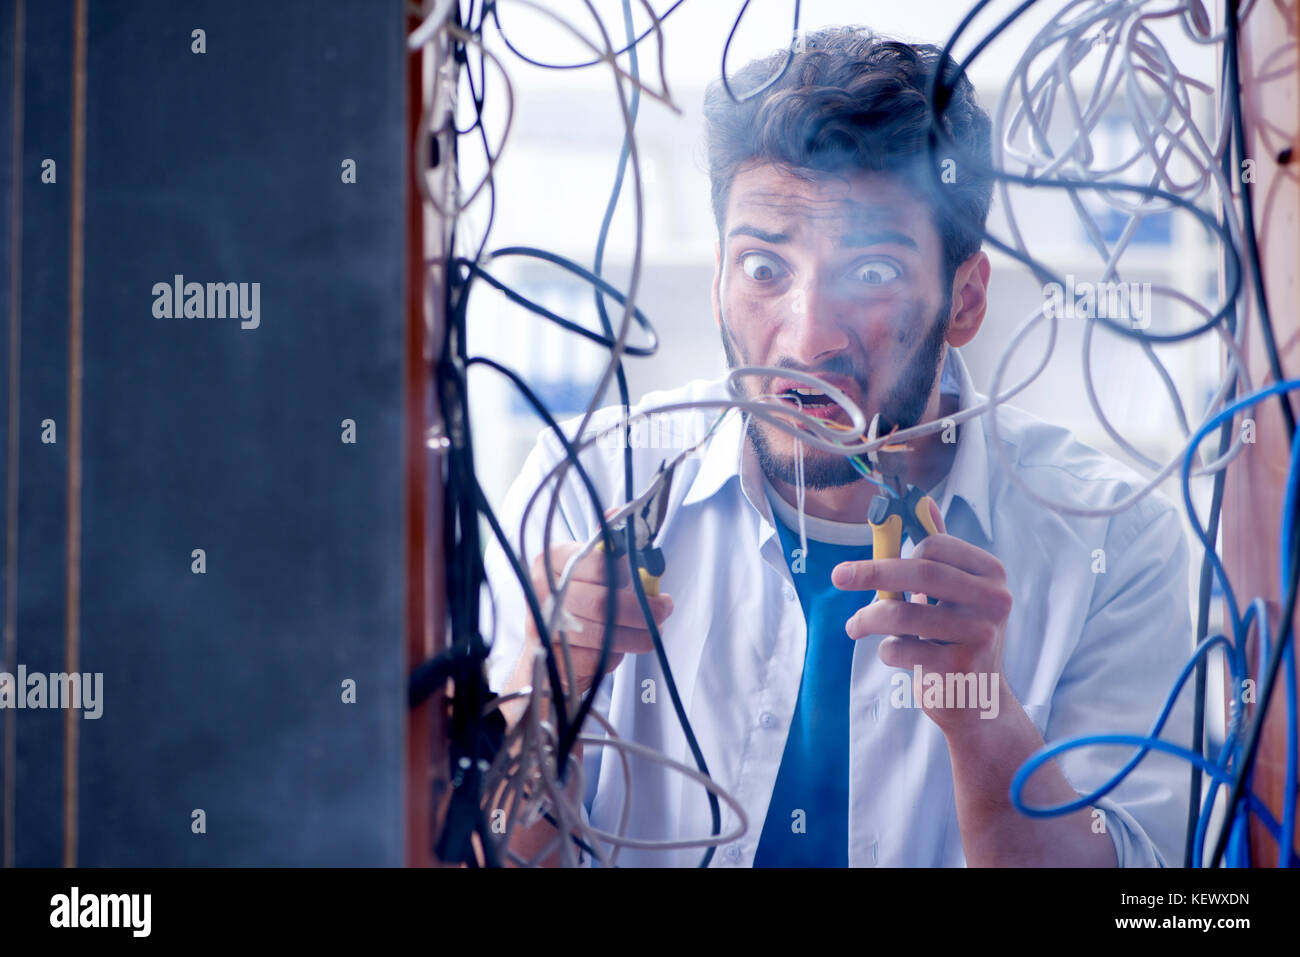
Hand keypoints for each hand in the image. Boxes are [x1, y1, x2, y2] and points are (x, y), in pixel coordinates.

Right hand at [522, 535, 673, 698]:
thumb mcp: (592, 570)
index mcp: (553, 559)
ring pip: (605, 631)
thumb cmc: (579, 604)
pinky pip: (598, 654)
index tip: (648, 581)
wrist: (552, 653)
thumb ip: (608, 546)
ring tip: (653, 631)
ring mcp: (546, 624)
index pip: (598, 563)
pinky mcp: (555, 655)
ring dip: (638, 633)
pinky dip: (620, 651)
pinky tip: (626, 645)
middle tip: (663, 609)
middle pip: (602, 601)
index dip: (628, 574)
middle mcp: (543, 588)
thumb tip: (618, 511)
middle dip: (642, 609)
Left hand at [831, 500, 1012, 734]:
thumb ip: (938, 551)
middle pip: (920, 572)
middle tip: (838, 576)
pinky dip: (887, 651)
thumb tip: (922, 501)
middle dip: (871, 572)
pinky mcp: (959, 667)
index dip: (896, 552)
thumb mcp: (952, 592)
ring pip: (902, 613)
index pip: (935, 545)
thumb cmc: (957, 638)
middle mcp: (993, 600)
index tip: (868, 562)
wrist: (977, 702)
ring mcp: (980, 635)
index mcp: (990, 574)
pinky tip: (896, 655)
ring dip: (867, 619)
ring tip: (855, 626)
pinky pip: (900, 649)